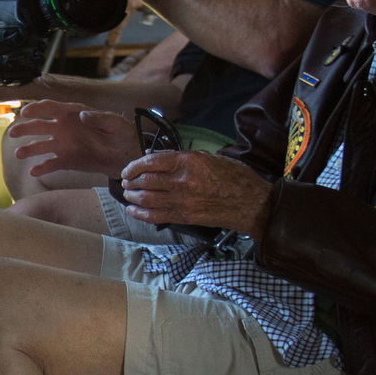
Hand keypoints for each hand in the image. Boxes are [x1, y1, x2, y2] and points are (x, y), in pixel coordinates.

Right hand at [5, 99, 142, 178]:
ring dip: (28, 149)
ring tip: (19, 154)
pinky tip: (34, 171)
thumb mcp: (115, 123)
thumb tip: (82, 116)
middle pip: (39, 125)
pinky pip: (51, 164)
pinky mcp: (66, 161)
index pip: (50, 108)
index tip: (25, 112)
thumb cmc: (122, 133)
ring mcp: (63, 145)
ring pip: (40, 145)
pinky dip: (42, 167)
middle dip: (24, 128)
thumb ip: (99, 118)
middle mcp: (63, 128)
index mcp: (73, 114)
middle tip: (13, 133)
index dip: (36, 108)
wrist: (126, 155)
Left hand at [119, 151, 272, 235]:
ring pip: (147, 199)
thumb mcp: (209, 157)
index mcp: (189, 162)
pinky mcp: (184, 217)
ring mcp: (183, 201)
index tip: (127, 169)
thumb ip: (182, 158)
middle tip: (125, 182)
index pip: (151, 161)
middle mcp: (183, 181)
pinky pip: (155, 216)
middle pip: (146, 181)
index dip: (134, 166)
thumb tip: (156, 158)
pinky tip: (133, 210)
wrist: (250, 203)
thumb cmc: (233, 177)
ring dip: (132, 196)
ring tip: (128, 194)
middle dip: (130, 181)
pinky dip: (140, 213)